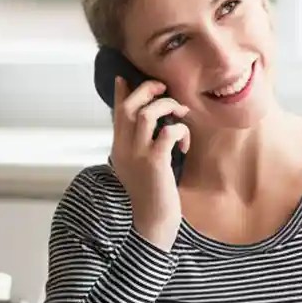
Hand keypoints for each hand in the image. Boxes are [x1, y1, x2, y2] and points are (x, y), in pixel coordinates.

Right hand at [109, 76, 191, 250]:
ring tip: (181, 112)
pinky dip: (180, 132)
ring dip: (166, 107)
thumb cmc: (152, 196)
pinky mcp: (155, 162)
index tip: (124, 79)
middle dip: (147, 91)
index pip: (116, 114)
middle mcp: (124, 149)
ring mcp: (138, 155)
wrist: (152, 223)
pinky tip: (185, 145)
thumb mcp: (139, 169)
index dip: (121, 94)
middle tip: (164, 89)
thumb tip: (150, 130)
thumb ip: (138, 149)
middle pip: (129, 107)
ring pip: (146, 114)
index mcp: (119, 150)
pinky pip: (168, 133)